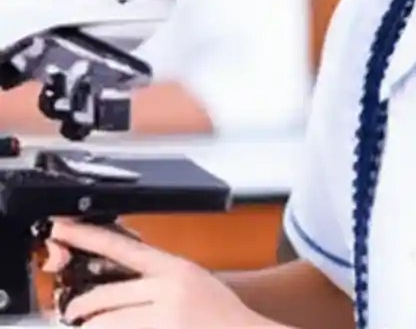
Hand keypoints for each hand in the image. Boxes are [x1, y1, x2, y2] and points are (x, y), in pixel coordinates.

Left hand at [43, 219, 282, 327]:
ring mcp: (165, 318)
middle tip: (72, 314)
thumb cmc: (220, 314)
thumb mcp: (192, 282)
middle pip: (104, 296)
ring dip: (92, 327)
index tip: (61, 230)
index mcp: (175, 268)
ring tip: (89, 327)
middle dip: (81, 309)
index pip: (122, 247)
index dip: (87, 237)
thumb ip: (158, 277)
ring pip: (106, 322)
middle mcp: (169, 290)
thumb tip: (113, 281)